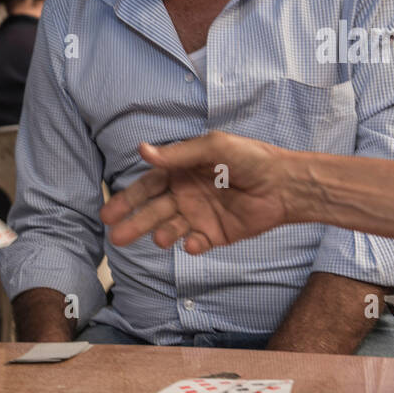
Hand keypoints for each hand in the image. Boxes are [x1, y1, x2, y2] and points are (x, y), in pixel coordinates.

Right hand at [101, 132, 294, 251]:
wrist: (285, 184)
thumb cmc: (251, 159)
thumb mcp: (213, 148)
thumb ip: (178, 154)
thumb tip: (142, 150)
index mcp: (181, 173)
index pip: (147, 187)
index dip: (127, 199)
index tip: (108, 213)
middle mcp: (185, 195)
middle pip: (152, 211)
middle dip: (133, 223)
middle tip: (116, 237)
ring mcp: (198, 216)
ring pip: (169, 229)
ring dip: (158, 235)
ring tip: (155, 239)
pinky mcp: (214, 235)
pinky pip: (195, 243)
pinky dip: (190, 244)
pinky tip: (190, 242)